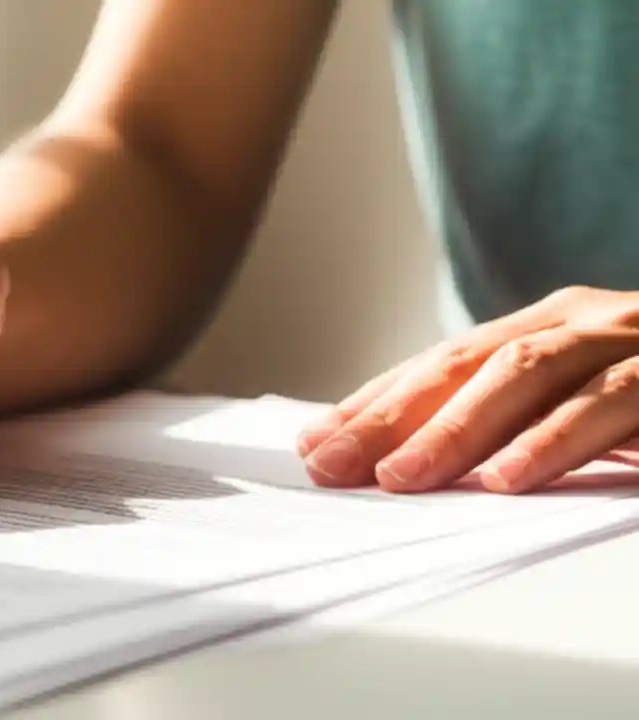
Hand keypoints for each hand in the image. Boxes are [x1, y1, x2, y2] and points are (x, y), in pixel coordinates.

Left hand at [296, 286, 638, 493]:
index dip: (376, 401)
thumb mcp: (590, 400)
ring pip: (522, 375)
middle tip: (329, 463)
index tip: (314, 440)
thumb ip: (519, 418)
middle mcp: (579, 322)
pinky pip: (606, 404)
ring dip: (454, 428)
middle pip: (464, 364)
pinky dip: (550, 441)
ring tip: (399, 477)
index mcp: (551, 325)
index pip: (443, 363)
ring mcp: (628, 341)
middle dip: (389, 416)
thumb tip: (419, 462)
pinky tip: (504, 478)